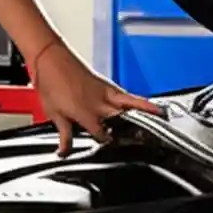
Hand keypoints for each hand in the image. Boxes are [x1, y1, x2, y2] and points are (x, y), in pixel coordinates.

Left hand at [31, 40, 161, 155]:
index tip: (111, 148)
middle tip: (148, 140)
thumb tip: (64, 152)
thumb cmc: (50, 83)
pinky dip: (140, 101)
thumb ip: (64, 136)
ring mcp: (106, 93)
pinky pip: (128, 95)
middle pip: (123, 120)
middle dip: (135, 131)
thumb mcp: (54, 114)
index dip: (107, 143)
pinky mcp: (107, 85)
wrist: (49, 59)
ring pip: (131, 104)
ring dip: (147, 112)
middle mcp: (100, 104)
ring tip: (163, 119)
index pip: (103, 135)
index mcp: (86, 114)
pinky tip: (150, 106)